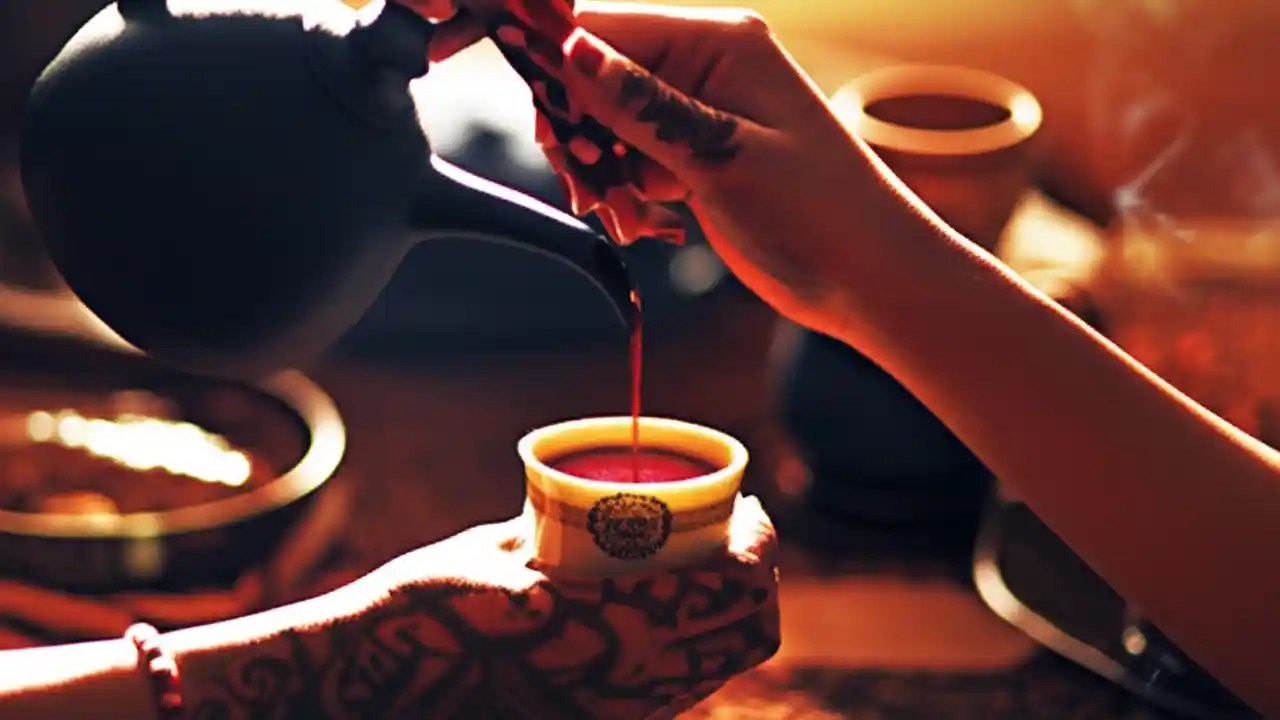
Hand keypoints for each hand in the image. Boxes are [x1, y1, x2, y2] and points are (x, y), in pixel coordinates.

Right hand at [184, 495, 778, 718]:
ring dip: (739, 616)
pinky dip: (703, 650)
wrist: (379, 689)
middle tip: (742, 535)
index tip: (750, 510)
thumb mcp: (496, 550)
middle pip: (749, 633)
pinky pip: (684, 692)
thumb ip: (556, 528)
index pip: (730, 585)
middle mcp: (629, 675)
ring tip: (718, 570)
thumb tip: (599, 495)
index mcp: (609, 617)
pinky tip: (678, 615)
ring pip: (723, 668)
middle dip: (761, 580)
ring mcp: (621, 709)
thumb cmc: (423, 610)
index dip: (759, 546)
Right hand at [426, 2, 897, 334]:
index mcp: (720, 42)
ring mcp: (703, 112)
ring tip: (628, 216)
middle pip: (599, 76)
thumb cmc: (818, 211)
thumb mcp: (720, 157)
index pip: (605, 27)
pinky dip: (627, 190)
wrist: (872, 277)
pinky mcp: (700, 155)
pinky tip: (643, 222)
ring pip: (611, 125)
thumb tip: (567, 50)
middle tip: (589, 188)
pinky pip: (636, 158)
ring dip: (604, 171)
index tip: (541, 126)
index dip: (557, 67)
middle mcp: (708, 65)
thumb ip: (640, 106)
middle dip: (583, 134)